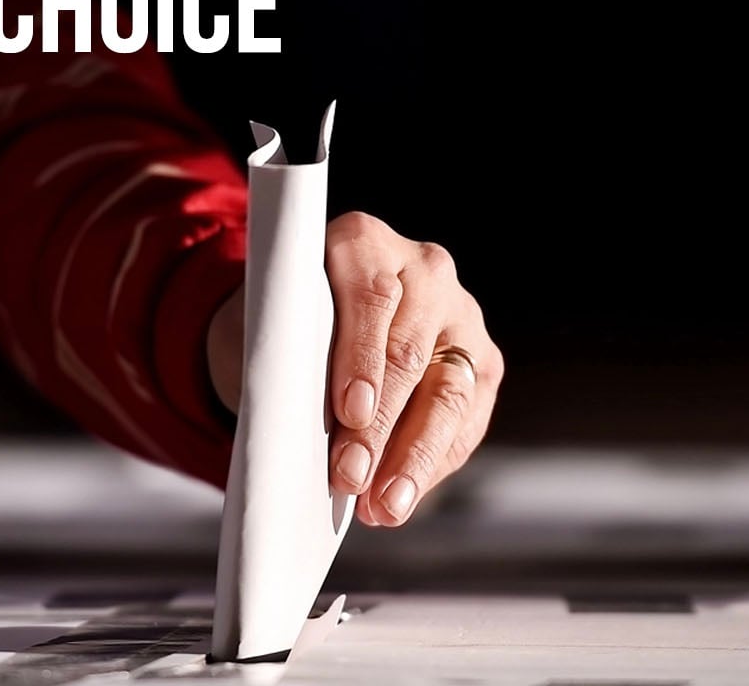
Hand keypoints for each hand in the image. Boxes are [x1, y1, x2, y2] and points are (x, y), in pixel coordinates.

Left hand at [206, 210, 502, 525]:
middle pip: (409, 354)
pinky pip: (465, 421)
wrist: (308, 322)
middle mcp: (424, 269)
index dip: (361, 357)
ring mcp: (460, 315)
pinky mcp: (480, 362)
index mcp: (363, 241)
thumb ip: (287, 352)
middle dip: (379, 426)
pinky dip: (430, 466)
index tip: (348, 411)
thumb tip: (301, 427)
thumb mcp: (269, 324)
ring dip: (413, 458)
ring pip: (448, 394)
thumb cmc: (282, 325)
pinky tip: (401, 497)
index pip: (371, 297)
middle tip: (349, 476)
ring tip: (383, 507)